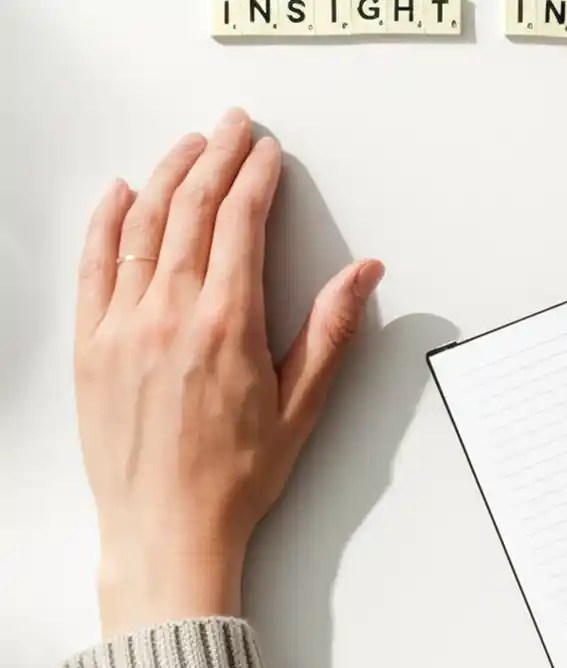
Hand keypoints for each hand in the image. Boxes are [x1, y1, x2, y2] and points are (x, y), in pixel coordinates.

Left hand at [75, 109, 384, 637]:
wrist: (166, 531)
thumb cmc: (237, 477)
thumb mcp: (302, 406)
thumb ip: (331, 331)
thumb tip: (364, 274)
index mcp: (228, 325)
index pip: (240, 223)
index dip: (256, 177)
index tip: (267, 151)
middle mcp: (170, 314)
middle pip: (192, 209)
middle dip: (216, 157)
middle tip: (233, 126)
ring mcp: (123, 326)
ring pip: (143, 225)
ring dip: (167, 174)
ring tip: (189, 144)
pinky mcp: (91, 345)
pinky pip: (95, 264)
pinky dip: (108, 220)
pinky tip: (122, 193)